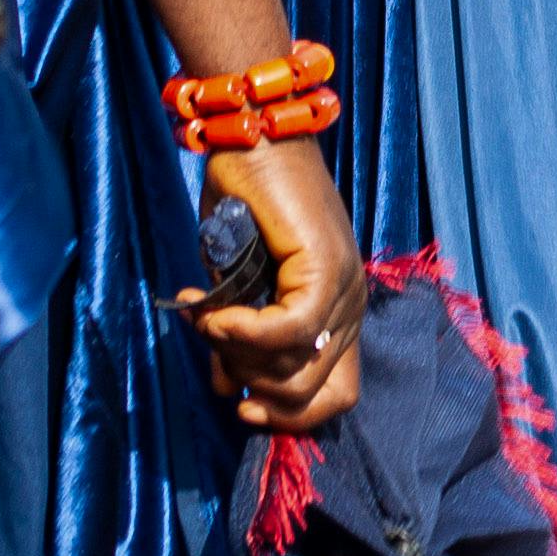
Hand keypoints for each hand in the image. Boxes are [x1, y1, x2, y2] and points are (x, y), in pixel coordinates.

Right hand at [178, 133, 366, 433]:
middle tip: (213, 347)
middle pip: (311, 392)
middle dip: (251, 384)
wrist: (251, 137)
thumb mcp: (237, 287)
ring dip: (238, 354)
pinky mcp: (327, 267)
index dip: (290, 417)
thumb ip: (240, 339)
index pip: (336, 395)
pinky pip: (289, 330)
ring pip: (296, 366)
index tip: (241, 407)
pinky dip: (243, 331)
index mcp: (337, 311)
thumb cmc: (243, 203)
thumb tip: (229, 388)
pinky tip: (214, 312)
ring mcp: (344, 286)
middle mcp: (350, 304)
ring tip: (206, 316)